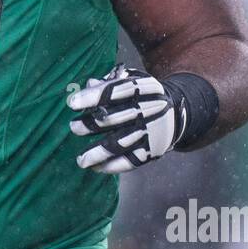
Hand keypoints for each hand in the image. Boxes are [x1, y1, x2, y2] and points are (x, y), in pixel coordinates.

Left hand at [66, 64, 182, 172]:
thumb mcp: (133, 81)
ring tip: (81, 160)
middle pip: (116, 119)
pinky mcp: (153, 150)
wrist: (176, 113)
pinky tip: (96, 167)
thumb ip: (111, 82)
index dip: (93, 97)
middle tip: (73, 127)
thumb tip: (89, 84)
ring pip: (121, 144)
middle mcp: (149, 110)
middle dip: (91, 125)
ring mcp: (151, 132)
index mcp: (143, 89)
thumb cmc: (143, 95)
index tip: (72, 104)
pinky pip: (131, 161)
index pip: (115, 91)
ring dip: (98, 153)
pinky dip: (112, 166)